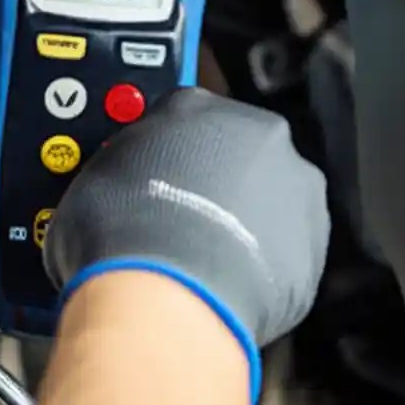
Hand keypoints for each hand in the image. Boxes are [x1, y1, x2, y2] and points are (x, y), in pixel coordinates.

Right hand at [43, 88, 329, 395]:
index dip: (160, 152)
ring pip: (268, 200)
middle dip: (209, 183)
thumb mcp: (89, 184)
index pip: (178, 116)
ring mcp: (294, 189)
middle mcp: (256, 135)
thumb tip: (111, 190)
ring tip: (199, 263)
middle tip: (173, 221)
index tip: (148, 176)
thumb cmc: (119, 237)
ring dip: (240, 223)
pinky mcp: (314, 245)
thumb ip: (115, 172)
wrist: (162, 298)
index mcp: (195, 106)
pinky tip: (223, 287)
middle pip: (232, 153)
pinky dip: (261, 267)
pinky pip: (285, 252)